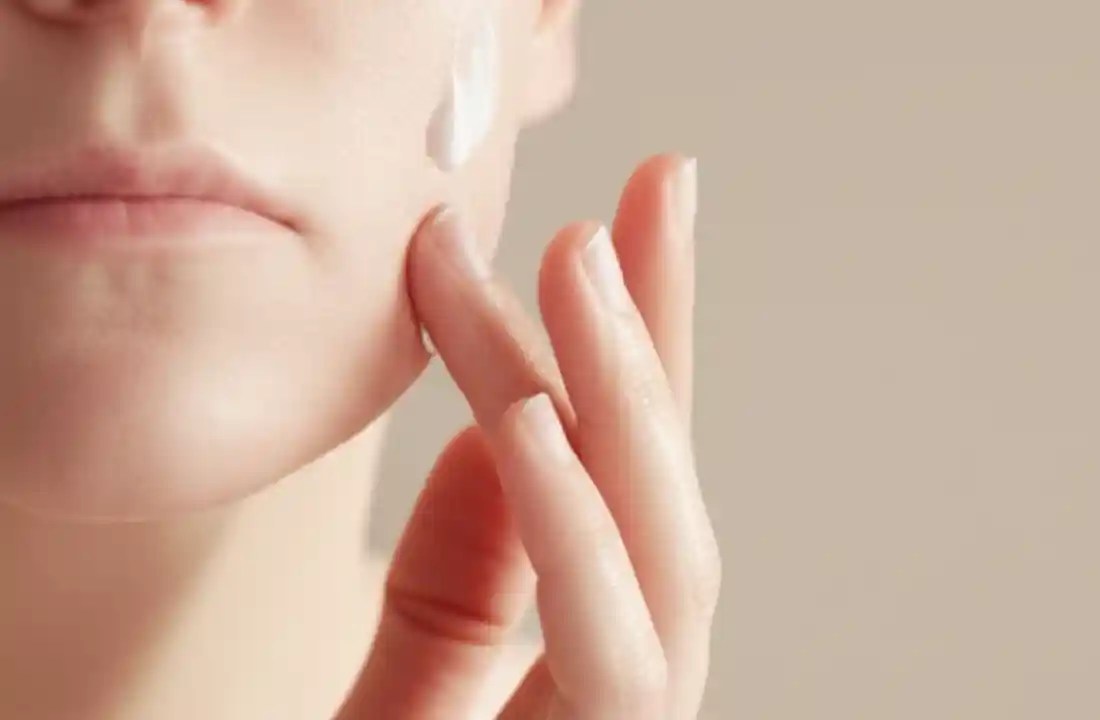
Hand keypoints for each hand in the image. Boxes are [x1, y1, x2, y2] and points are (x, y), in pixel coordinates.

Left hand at [336, 154, 719, 718]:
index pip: (615, 482)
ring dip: (621, 394)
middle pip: (651, 490)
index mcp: (590, 660)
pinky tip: (533, 423)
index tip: (615, 225)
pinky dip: (573, 535)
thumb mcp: (400, 708)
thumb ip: (453, 600)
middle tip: (645, 190)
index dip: (626, 348)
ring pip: (657, 548)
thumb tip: (494, 439)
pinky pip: (612, 656)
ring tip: (583, 261)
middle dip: (647, 336)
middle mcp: (634, 681)